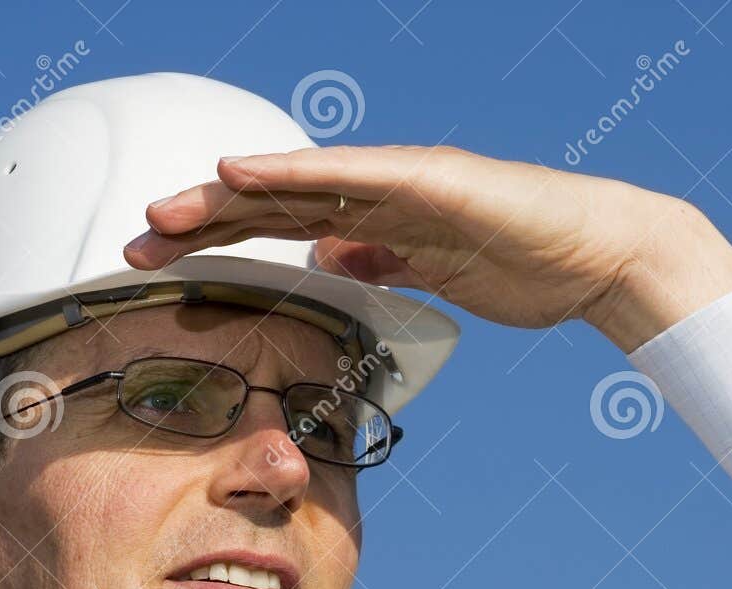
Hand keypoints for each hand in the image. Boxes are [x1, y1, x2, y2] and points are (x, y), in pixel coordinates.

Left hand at [124, 145, 731, 351]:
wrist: (597, 253)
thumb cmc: (525, 265)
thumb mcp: (430, 273)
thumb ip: (378, 258)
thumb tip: (324, 257)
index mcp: (375, 219)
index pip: (279, 226)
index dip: (215, 238)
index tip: (158, 261)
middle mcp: (378, 193)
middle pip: (270, 203)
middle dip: (198, 222)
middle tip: (133, 241)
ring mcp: (401, 184)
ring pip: (295, 186)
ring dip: (224, 198)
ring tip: (164, 209)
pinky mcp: (429, 183)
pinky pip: (350, 178)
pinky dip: (293, 174)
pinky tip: (242, 172)